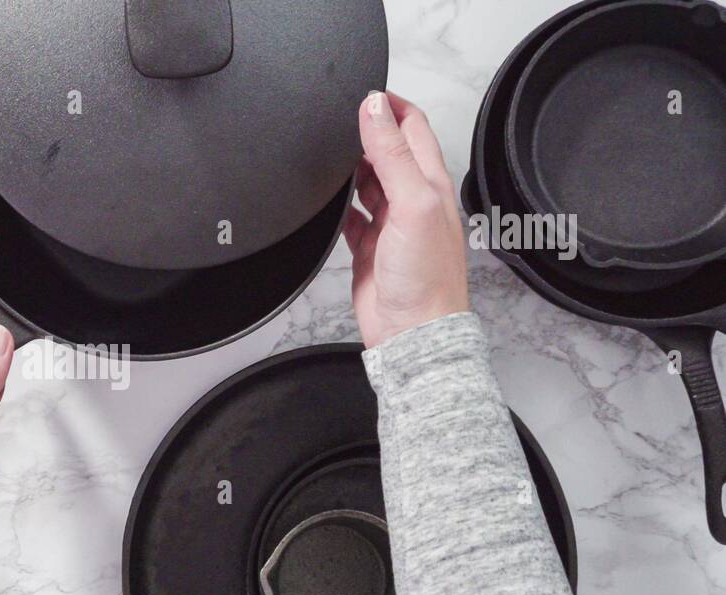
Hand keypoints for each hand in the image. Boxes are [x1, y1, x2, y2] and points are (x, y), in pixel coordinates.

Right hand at [345, 91, 469, 348]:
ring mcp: (391, 225)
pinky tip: (330, 203)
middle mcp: (414, 201)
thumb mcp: (412, 203)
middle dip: (367, 133)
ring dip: (352, 168)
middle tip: (339, 123)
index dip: (392, 106)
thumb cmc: (424, 278)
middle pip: (389, 152)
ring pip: (369, 182)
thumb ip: (392, 154)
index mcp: (431, 183)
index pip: (414, 128)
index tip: (365, 93)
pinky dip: (341, 207)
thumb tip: (375, 108)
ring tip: (330, 158)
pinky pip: (353, 218)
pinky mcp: (370, 249)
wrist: (412, 333)